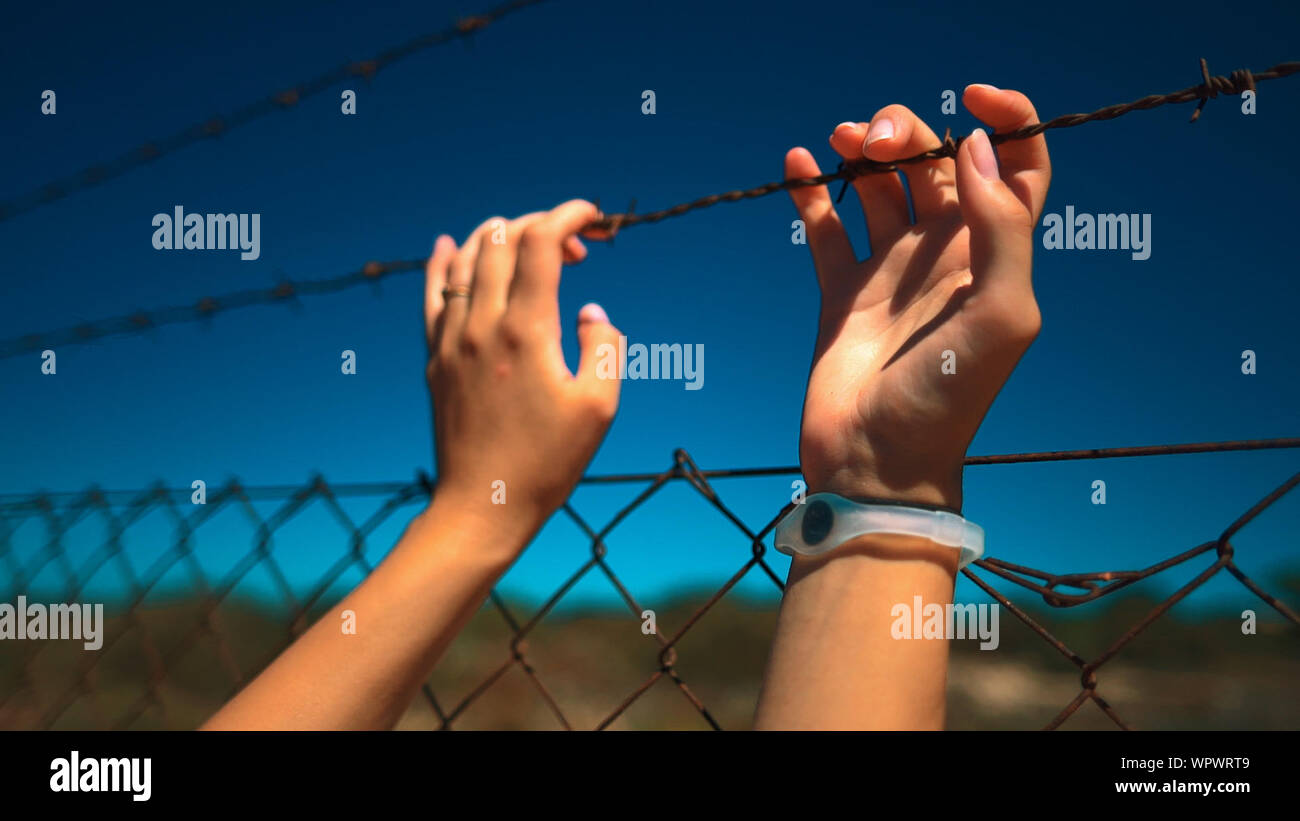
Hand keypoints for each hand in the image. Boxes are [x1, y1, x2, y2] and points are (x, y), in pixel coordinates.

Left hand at [423, 200, 620, 543]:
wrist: (483, 504)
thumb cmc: (547, 462)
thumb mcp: (600, 407)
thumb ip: (605, 346)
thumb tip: (591, 311)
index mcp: (526, 331)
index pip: (541, 241)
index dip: (569, 216)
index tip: (593, 219)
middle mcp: (482, 323)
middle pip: (503, 238)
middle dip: (542, 224)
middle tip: (575, 249)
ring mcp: (451, 339)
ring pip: (466, 257)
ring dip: (499, 235)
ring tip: (528, 243)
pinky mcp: (435, 358)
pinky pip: (432, 293)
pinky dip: (443, 260)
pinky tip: (449, 244)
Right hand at [786, 86, 1050, 510]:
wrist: (877, 463)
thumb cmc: (949, 399)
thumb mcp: (1001, 315)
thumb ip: (1001, 228)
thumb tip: (976, 146)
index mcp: (992, 254)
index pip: (1018, 167)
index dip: (1009, 121)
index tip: (972, 97)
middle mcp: (944, 254)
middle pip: (937, 163)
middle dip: (910, 132)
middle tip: (877, 140)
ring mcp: (890, 271)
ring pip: (882, 185)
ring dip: (864, 150)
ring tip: (842, 141)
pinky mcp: (841, 291)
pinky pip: (828, 227)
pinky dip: (812, 190)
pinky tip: (797, 162)